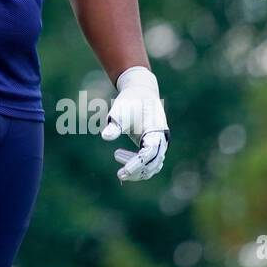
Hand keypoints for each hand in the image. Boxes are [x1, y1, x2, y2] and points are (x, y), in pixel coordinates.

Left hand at [101, 66, 168, 181]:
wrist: (140, 92)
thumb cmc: (129, 102)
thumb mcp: (120, 112)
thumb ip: (114, 125)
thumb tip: (105, 136)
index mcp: (156, 131)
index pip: (149, 154)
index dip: (137, 165)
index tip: (123, 172)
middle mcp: (161, 139)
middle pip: (153, 164)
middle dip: (137, 171)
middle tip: (119, 175)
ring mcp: (159, 143)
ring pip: (153, 165)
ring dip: (137, 169)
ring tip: (116, 155)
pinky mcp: (154, 144)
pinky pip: (150, 161)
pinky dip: (138, 164)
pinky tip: (121, 156)